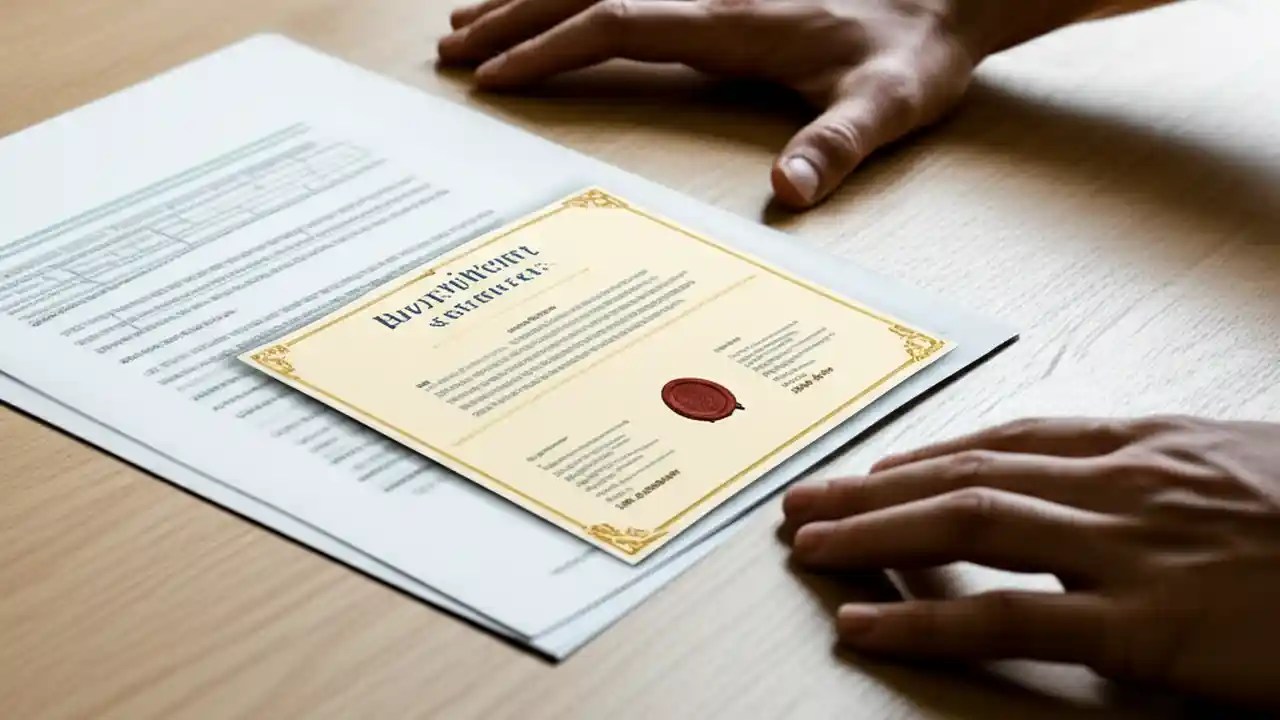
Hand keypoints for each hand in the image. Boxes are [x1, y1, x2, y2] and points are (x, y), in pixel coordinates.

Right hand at [438, 0, 1099, 208]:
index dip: (550, 47)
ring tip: (464, 23)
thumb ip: (835, 146)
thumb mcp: (886, 107)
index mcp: (731, 18)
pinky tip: (549, 7)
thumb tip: (789, 190)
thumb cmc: (914, 55)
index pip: (615, 23)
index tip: (494, 76)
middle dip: (512, 19)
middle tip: (449, 53)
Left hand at [783, 416, 1279, 709]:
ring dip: (872, 532)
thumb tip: (1115, 495)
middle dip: (874, 485)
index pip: (1010, 440)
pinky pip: (1004, 616)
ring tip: (807, 544)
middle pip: (967, 469)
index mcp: (1153, 445)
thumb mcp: (1249, 473)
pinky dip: (924, 614)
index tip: (874, 467)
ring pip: (967, 522)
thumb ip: (1171, 479)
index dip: (928, 454)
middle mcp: (1126, 482)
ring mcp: (1131, 549)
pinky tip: (863, 621)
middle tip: (805, 499)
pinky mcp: (1146, 625)